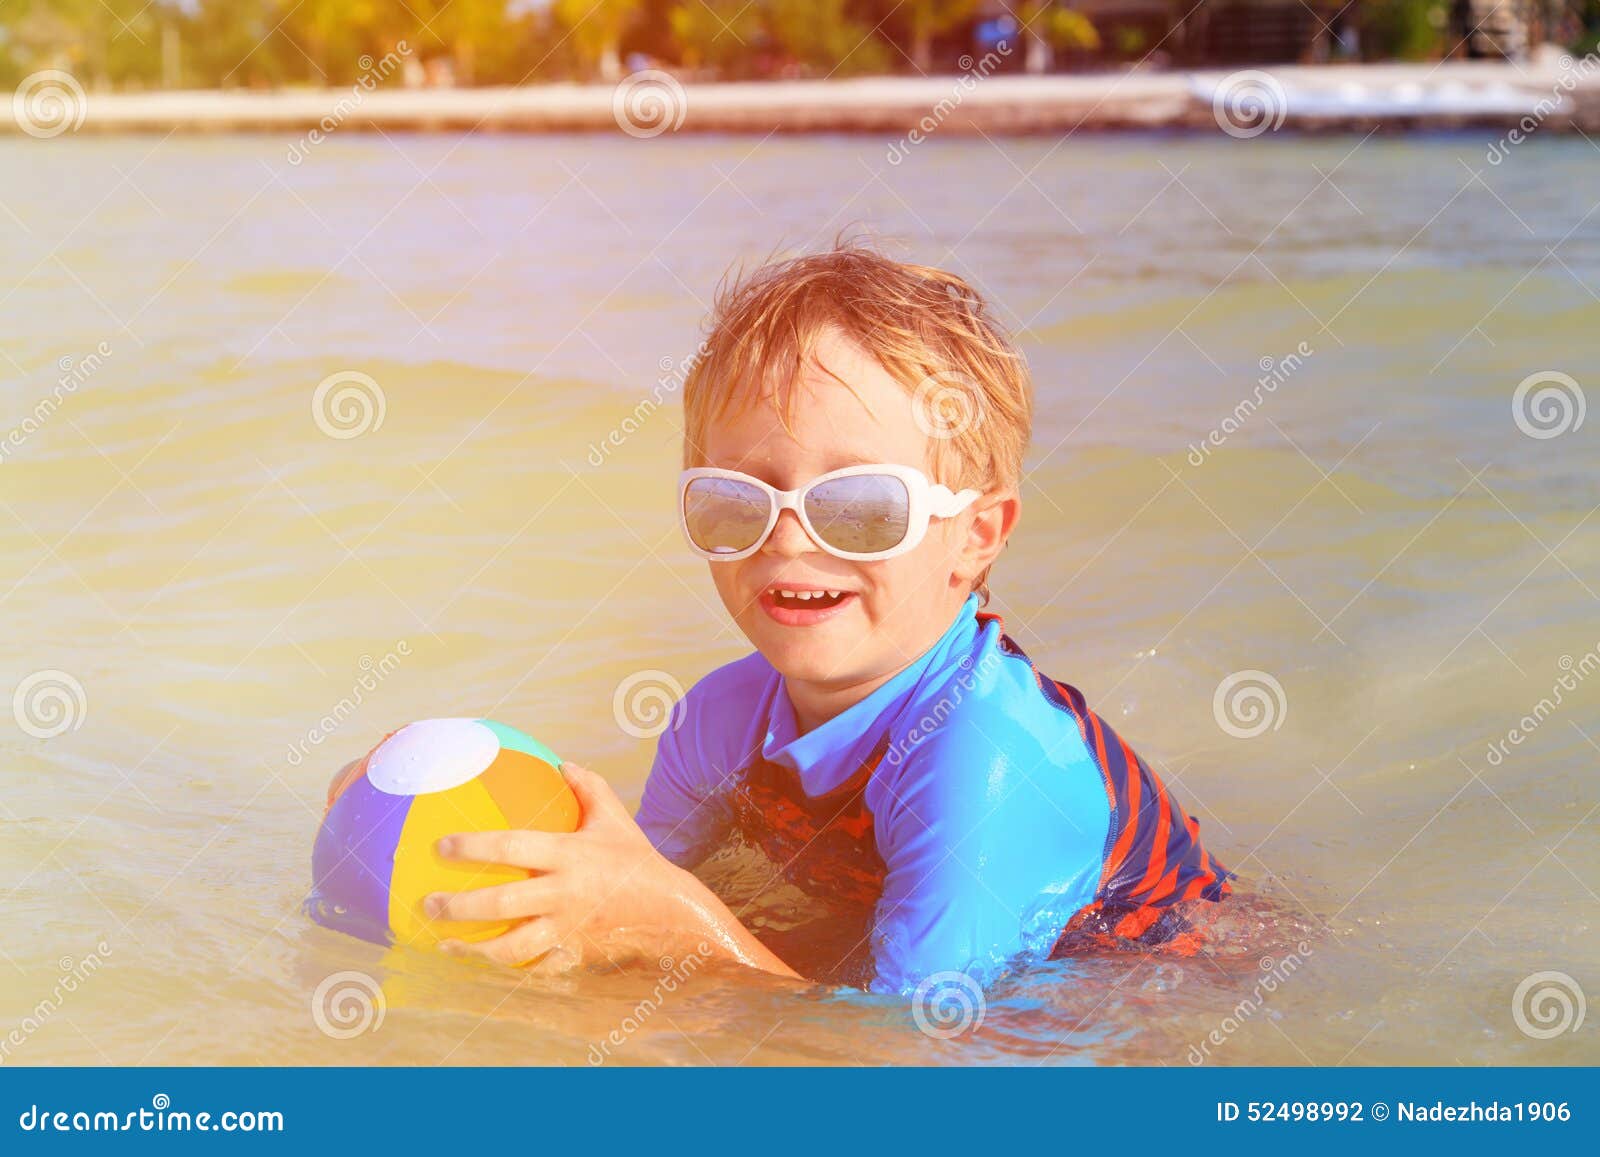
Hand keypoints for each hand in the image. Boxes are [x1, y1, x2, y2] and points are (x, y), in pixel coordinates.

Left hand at [427, 761, 719, 970]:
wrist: (670, 911)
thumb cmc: (636, 859)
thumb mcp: (615, 818)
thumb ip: (588, 787)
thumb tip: (561, 762)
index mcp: (569, 855)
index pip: (512, 848)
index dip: (474, 847)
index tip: (441, 846)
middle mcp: (564, 893)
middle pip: (502, 903)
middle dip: (459, 905)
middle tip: (427, 903)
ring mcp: (567, 928)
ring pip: (512, 947)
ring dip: (473, 949)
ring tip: (444, 944)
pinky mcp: (573, 954)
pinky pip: (534, 967)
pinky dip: (506, 969)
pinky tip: (483, 964)